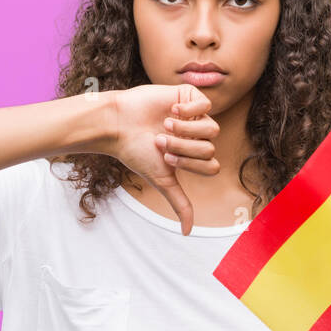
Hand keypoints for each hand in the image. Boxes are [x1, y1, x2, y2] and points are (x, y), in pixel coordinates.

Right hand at [106, 84, 219, 235]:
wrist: (119, 124)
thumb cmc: (137, 152)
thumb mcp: (162, 180)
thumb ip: (179, 203)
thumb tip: (188, 233)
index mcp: (192, 156)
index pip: (211, 166)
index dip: (191, 164)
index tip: (167, 159)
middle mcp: (195, 137)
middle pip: (210, 148)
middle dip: (184, 147)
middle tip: (160, 141)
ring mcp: (195, 116)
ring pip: (212, 128)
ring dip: (186, 129)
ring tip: (165, 125)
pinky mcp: (190, 97)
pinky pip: (207, 105)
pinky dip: (190, 110)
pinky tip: (171, 109)